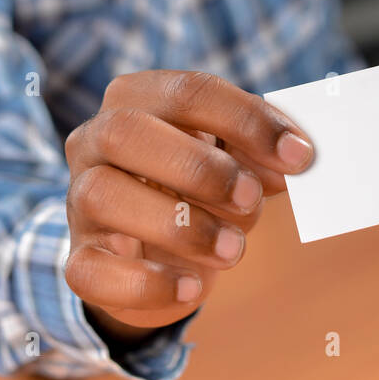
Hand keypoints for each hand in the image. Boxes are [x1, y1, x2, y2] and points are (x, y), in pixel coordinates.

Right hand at [64, 70, 313, 338]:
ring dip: (179, 224)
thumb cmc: (201, 191)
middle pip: (128, 132)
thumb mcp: (234, 165)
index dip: (247, 120)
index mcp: (138, 98)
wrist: (155, 254)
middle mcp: (96, 139)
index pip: (188, 92)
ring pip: (104, 195)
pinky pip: (91, 270)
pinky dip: (145, 283)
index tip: (300, 155)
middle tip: (250, 198)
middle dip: (199, 167)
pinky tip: (191, 287)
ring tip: (233, 249)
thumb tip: (296, 158)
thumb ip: (258, 156)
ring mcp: (79, 198)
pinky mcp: (78, 259)